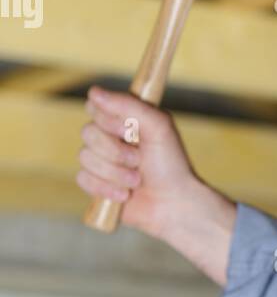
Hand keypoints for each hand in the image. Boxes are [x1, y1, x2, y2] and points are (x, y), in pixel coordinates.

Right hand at [77, 87, 199, 238]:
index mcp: (124, 120)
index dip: (109, 121)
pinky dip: (106, 188)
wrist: (173, 204)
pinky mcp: (95, 184)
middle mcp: (109, 137)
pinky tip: (125, 195)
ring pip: (84, 157)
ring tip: (136, 180)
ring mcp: (101, 161)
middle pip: (87, 132)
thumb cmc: (171, 164)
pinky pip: (83, 179)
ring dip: (115, 172)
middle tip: (139, 160)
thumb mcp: (157, 127)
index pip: (95, 107)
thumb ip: (128, 105)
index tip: (130, 131)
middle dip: (116, 151)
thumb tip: (93, 91)